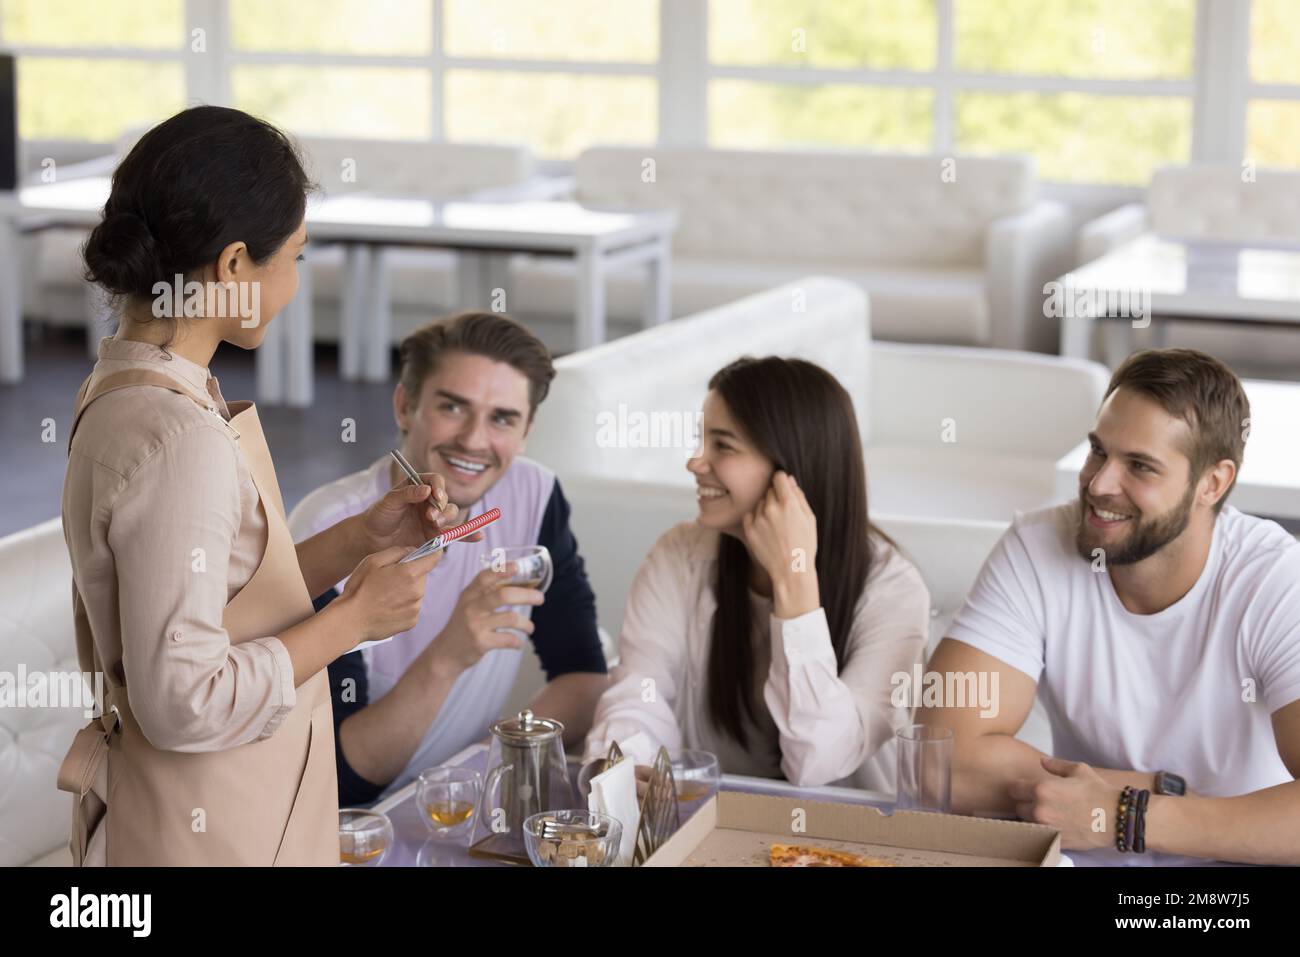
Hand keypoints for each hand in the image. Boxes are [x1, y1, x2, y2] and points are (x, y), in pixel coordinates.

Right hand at [338, 545, 442, 645]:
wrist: (351, 620)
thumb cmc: (359, 589)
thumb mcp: (373, 561)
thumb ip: (397, 552)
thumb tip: (412, 550)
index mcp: (410, 573)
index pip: (433, 558)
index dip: (432, 552)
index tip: (430, 551)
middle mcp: (417, 591)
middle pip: (422, 576)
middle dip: (411, 574)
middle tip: (390, 578)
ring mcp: (415, 608)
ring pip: (417, 592)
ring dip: (407, 590)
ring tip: (385, 595)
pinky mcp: (412, 621)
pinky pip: (412, 607)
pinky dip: (404, 605)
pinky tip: (387, 607)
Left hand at [357, 472, 477, 554]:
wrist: (372, 540)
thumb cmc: (378, 516)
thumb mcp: (388, 502)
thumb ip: (406, 494)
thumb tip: (426, 489)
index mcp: (418, 488)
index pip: (435, 481)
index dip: (439, 487)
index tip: (436, 496)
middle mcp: (428, 502)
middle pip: (446, 500)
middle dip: (442, 508)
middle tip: (430, 517)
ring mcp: (433, 519)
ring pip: (450, 516)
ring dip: (448, 520)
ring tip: (435, 526)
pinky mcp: (435, 536)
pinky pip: (454, 534)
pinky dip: (466, 535)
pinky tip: (478, 536)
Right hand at [424, 564, 541, 677]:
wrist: (446, 653)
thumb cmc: (463, 625)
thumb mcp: (468, 605)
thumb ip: (486, 593)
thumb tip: (519, 583)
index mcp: (469, 595)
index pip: (484, 577)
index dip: (502, 570)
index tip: (517, 566)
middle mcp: (471, 608)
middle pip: (503, 595)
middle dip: (527, 595)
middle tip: (540, 598)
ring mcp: (476, 625)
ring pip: (511, 619)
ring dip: (526, 624)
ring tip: (530, 628)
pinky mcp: (481, 643)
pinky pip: (508, 639)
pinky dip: (518, 642)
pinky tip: (518, 642)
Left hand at [741, 471, 818, 614]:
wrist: (791, 570)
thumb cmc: (805, 544)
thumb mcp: (809, 519)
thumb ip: (799, 496)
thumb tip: (789, 479)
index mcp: (788, 503)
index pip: (779, 477)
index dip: (782, 481)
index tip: (783, 488)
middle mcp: (771, 508)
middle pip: (769, 490)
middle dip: (776, 497)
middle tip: (784, 514)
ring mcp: (758, 519)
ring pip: (760, 503)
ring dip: (766, 509)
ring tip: (776, 526)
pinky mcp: (749, 529)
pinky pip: (749, 515)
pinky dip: (755, 519)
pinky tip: (766, 531)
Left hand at [1008, 756, 1116, 849]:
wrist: (1117, 817)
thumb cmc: (1098, 791)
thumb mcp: (1078, 770)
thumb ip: (1056, 765)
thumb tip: (1042, 760)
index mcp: (1041, 789)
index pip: (1013, 789)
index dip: (1019, 788)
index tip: (1026, 789)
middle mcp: (1039, 810)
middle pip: (1018, 808)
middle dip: (1025, 804)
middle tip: (1039, 802)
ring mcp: (1047, 828)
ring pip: (1028, 824)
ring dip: (1033, 819)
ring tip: (1048, 814)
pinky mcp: (1056, 840)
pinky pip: (1041, 835)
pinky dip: (1045, 830)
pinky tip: (1056, 825)